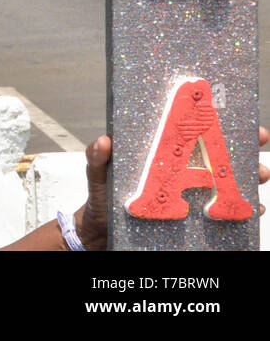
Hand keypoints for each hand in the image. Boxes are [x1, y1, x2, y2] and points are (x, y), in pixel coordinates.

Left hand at [74, 126, 269, 250]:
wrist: (103, 233)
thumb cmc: (103, 198)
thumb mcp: (97, 176)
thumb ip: (97, 159)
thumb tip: (104, 141)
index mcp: (159, 156)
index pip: (191, 134)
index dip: (217, 124)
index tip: (238, 118)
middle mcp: (179, 172)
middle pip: (217, 156)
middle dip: (242, 148)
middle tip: (258, 145)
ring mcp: (189, 194)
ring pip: (226, 182)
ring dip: (248, 177)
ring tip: (259, 175)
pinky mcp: (193, 218)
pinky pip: (221, 213)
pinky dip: (240, 211)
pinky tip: (251, 210)